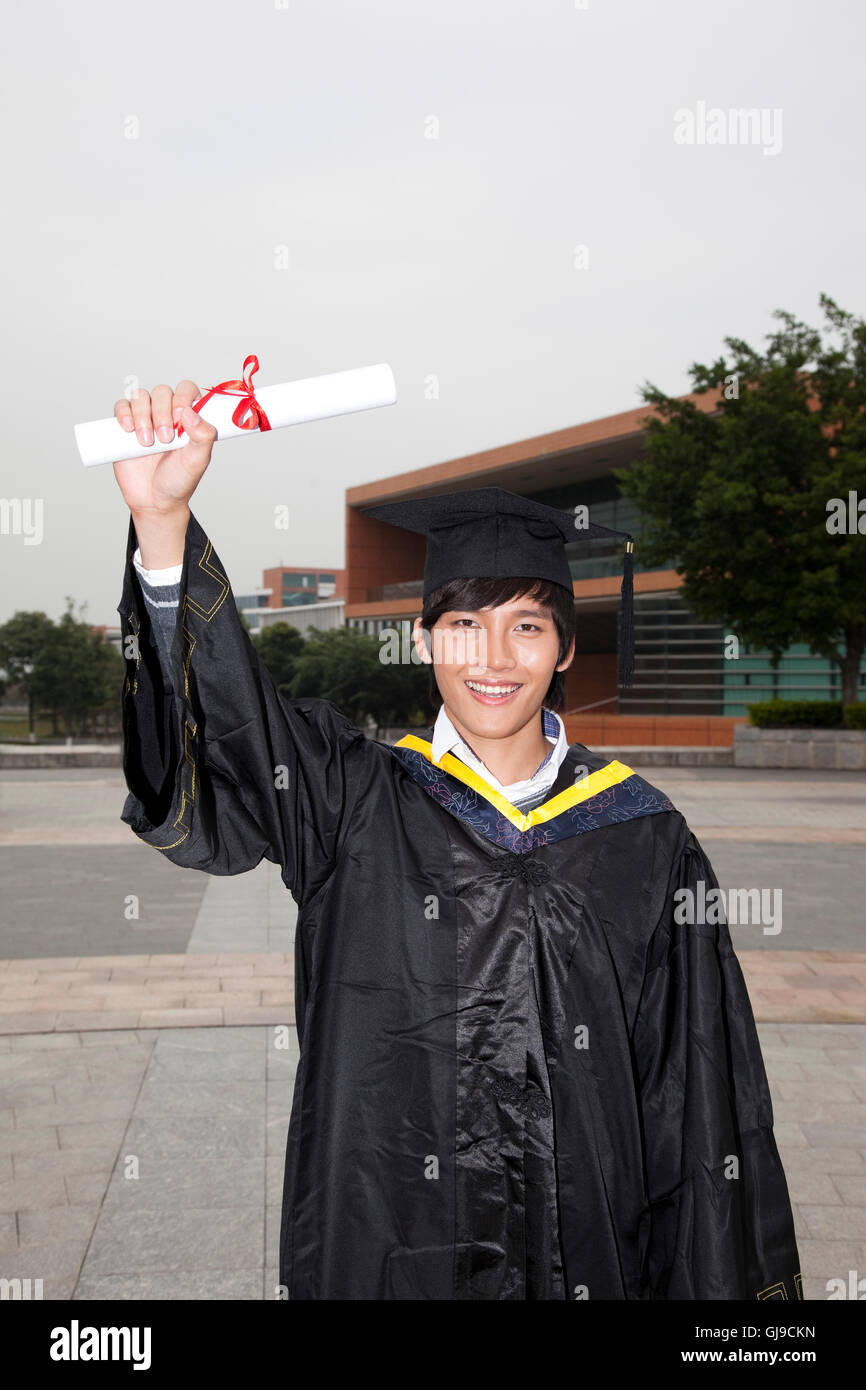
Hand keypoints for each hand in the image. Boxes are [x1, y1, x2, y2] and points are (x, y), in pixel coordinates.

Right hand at [111, 380, 216, 518]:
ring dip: (142, 416)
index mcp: (189, 417)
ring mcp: (145, 418)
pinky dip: (123, 413)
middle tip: (165, 439)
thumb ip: (203, 436)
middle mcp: (167, 413)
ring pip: (141, 396)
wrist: (154, 500)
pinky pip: (121, 406)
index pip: (186, 390)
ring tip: (147, 443)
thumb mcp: (198, 461)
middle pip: (162, 392)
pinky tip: (128, 429)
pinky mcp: (126, 425)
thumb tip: (191, 412)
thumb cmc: (179, 480)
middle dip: (162, 412)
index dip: (183, 398)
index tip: (180, 418)